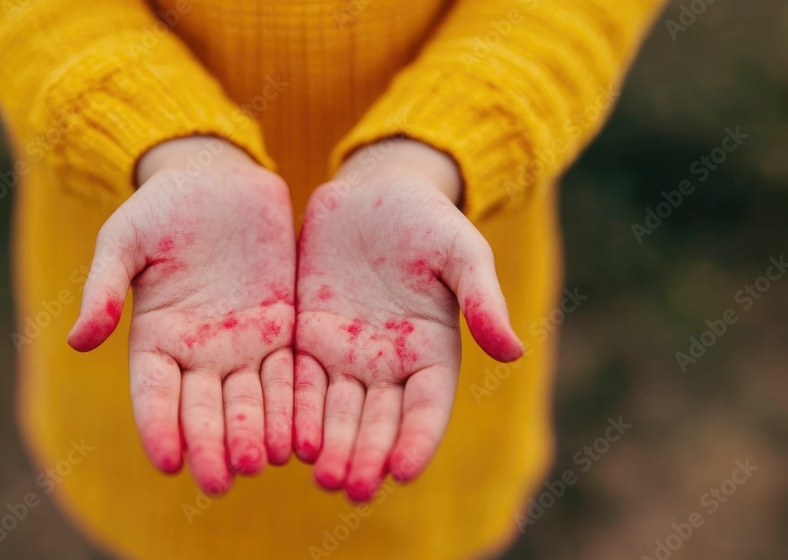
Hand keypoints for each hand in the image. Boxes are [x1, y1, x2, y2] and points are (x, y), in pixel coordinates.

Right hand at [67, 137, 295, 494]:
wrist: (216, 178)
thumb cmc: (160, 206)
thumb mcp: (123, 240)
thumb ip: (104, 288)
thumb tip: (78, 341)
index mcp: (155, 338)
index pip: (153, 394)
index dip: (159, 427)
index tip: (169, 461)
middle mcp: (199, 352)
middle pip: (204, 408)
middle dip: (210, 445)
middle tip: (218, 482)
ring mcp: (243, 343)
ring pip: (250, 399)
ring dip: (254, 434)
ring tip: (261, 465)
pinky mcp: (282, 327)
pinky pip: (290, 372)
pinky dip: (293, 405)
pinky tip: (300, 434)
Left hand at [293, 138, 523, 500]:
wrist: (375, 189)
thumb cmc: (428, 218)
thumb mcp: (462, 252)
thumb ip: (482, 299)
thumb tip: (513, 351)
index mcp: (431, 352)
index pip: (426, 407)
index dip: (416, 440)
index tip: (402, 471)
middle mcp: (387, 364)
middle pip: (377, 420)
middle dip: (365, 455)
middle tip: (350, 489)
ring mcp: (344, 353)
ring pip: (335, 409)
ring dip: (328, 444)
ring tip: (319, 476)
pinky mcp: (307, 335)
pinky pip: (296, 378)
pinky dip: (293, 409)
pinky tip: (284, 436)